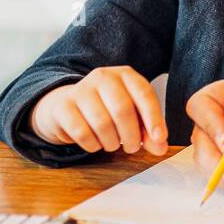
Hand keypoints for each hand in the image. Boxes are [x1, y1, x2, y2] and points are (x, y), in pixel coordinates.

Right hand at [28, 65, 168, 155]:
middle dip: (131, 135)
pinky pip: (82, 133)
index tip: (160, 138)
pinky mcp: (63, 107)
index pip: (144, 93)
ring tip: (112, 144)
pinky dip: (93, 145)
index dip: (154, 118)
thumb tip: (161, 149)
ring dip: (111, 142)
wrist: (66, 106)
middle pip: (122, 110)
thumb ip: (148, 131)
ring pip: (102, 124)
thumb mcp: (131, 115)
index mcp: (125, 75)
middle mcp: (103, 77)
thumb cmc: (106, 110)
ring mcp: (80, 90)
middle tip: (132, 147)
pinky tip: (95, 143)